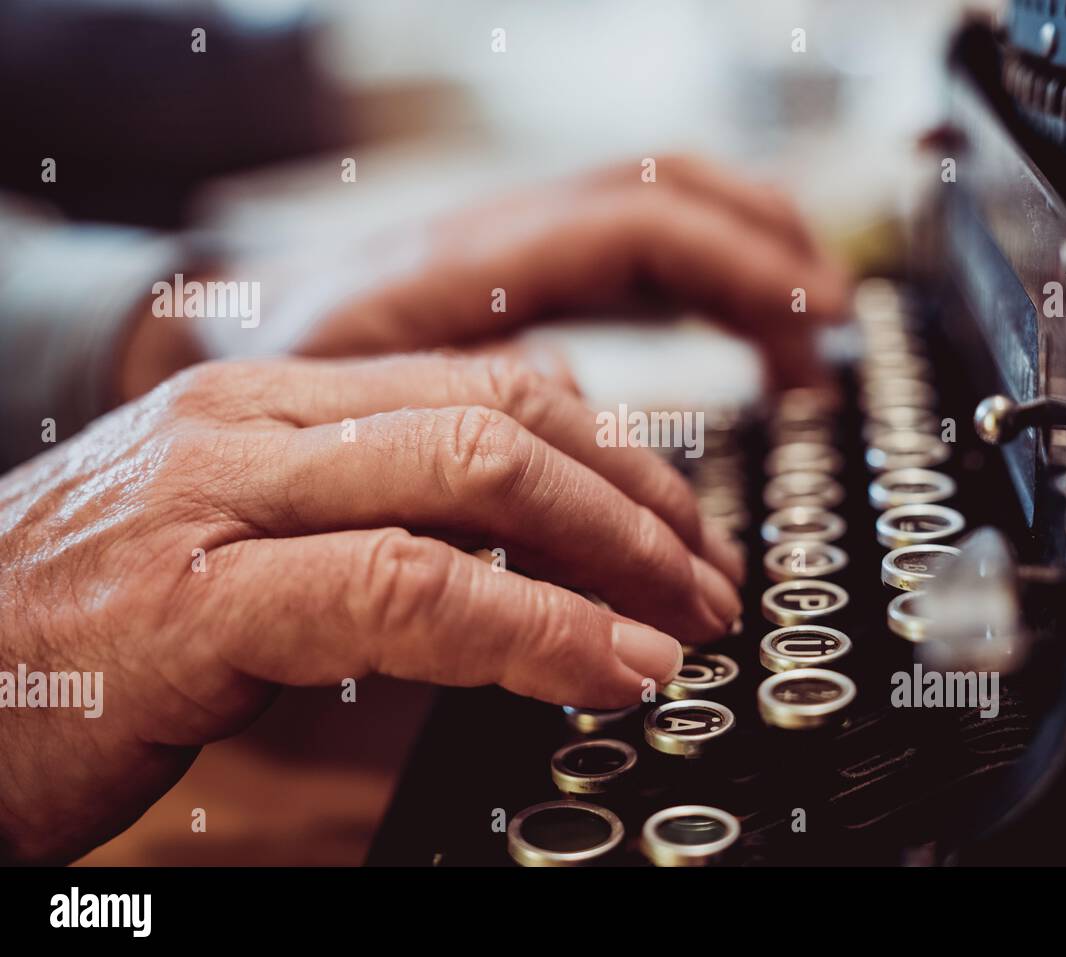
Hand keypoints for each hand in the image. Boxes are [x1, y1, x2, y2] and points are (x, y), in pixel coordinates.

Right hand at [0, 353, 740, 861]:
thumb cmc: (76, 632)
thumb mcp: (235, 544)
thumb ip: (362, 518)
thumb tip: (512, 543)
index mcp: (271, 402)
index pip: (491, 386)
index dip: (615, 457)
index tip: (680, 534)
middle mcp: (252, 422)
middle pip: (508, 417)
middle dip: (640, 503)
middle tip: (711, 586)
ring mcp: (220, 499)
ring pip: (475, 479)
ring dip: (615, 557)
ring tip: (687, 631)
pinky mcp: (195, 600)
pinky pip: (409, 591)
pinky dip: (535, 632)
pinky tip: (608, 672)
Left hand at [118, 156, 848, 398]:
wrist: (223, 321)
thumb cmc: (276, 366)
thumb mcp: (353, 401)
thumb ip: (467, 408)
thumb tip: (586, 412)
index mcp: (473, 256)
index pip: (636, 226)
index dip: (738, 265)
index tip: (812, 323)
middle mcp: (508, 230)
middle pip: (669, 191)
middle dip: (768, 245)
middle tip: (835, 325)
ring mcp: (520, 242)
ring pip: (663, 210)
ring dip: (749, 256)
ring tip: (811, 332)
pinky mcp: (525, 269)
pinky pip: (638, 252)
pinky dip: (709, 282)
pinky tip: (739, 336)